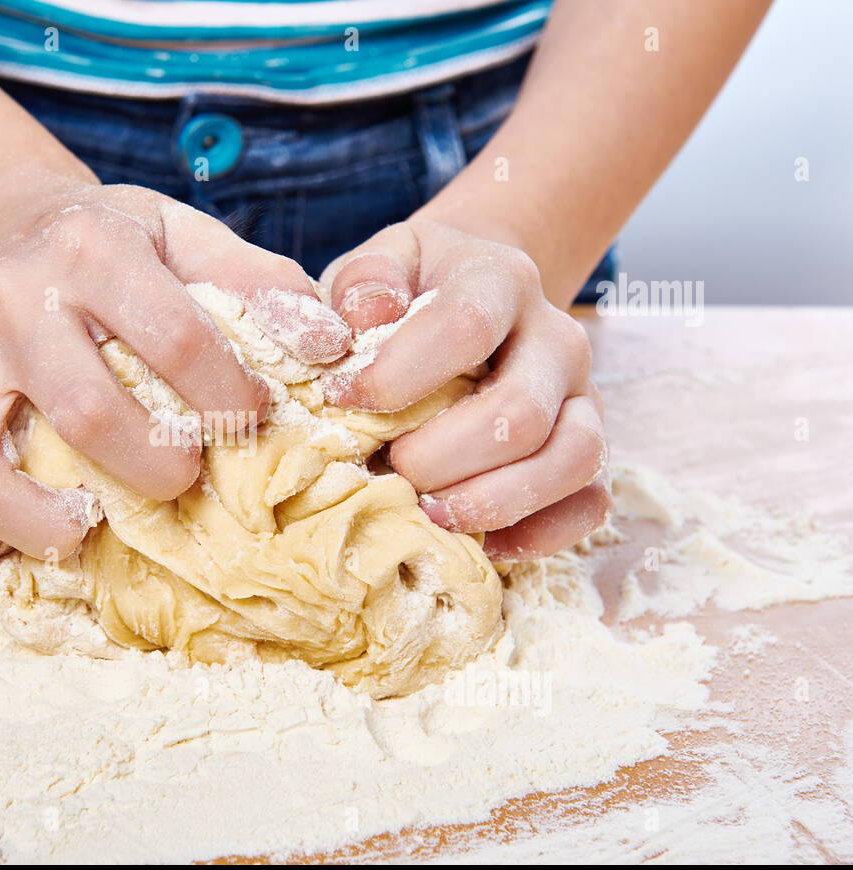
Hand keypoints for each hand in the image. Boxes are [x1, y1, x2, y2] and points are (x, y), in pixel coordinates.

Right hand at [0, 176, 350, 579]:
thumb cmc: (102, 239)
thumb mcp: (182, 231)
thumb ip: (258, 280)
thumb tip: (328, 346)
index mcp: (88, 251)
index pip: (176, 340)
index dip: (231, 396)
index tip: (255, 419)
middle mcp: (8, 305)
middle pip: (87, 414)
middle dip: (156, 468)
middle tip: (186, 477)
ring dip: (44, 527)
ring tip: (91, 530)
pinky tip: (6, 554)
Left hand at [320, 218, 609, 560]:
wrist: (469, 302)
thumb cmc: (409, 293)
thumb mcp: (380, 265)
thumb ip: (362, 281)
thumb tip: (365, 314)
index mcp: (502, 279)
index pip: (465, 326)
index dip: (398, 375)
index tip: (342, 399)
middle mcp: (557, 338)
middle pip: (520, 412)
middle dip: (440, 457)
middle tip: (388, 465)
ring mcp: (585, 398)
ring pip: (572, 460)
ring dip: (489, 502)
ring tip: (427, 510)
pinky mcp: (594, 452)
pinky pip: (590, 505)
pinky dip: (534, 534)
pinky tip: (474, 538)